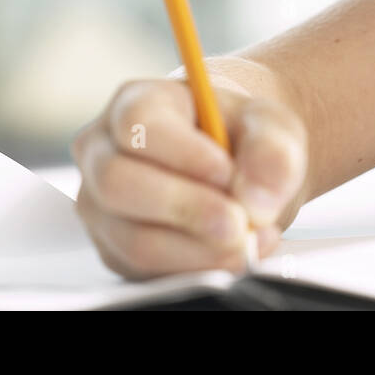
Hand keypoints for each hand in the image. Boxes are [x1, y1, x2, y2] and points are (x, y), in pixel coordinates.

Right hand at [71, 74, 307, 278]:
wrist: (238, 165)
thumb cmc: (243, 136)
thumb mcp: (270, 126)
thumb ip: (272, 151)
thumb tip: (255, 203)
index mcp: (136, 103)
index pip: (139, 124)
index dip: (182, 153)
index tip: (227, 173)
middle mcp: (104, 153)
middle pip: (118, 184)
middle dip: (187, 209)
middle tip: (240, 222)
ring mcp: (103, 206)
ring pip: (134, 239)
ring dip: (199, 249)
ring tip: (250, 239)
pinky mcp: (115, 250)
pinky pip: (146, 272)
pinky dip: (196, 268)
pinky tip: (233, 253)